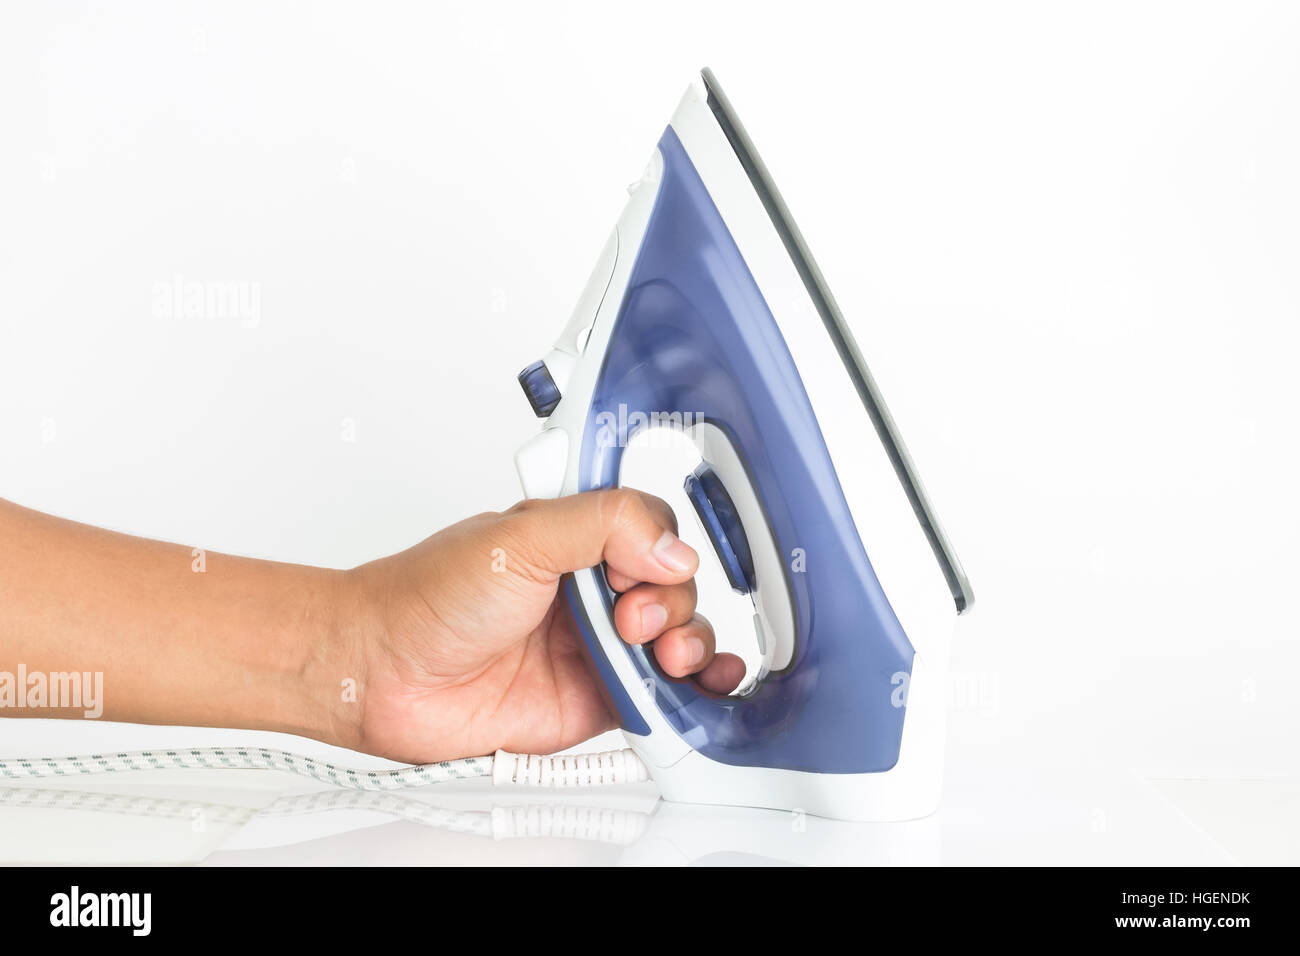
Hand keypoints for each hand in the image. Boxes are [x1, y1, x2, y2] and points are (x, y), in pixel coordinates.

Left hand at [339, 489, 745, 763]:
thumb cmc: (426, 598)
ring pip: (675, 640)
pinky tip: (704, 686)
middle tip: (627, 619)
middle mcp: (588, 590)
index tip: (644, 567)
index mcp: (574, 538)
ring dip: (690, 643)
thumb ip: (602, 525)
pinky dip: (692, 693)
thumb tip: (672, 548)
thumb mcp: (519, 538)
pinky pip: (658, 698)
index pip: (653, 533)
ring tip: (663, 654)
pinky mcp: (593, 700)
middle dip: (672, 603)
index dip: (665, 550)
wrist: (381, 675)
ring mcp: (593, 647)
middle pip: (673, 589)